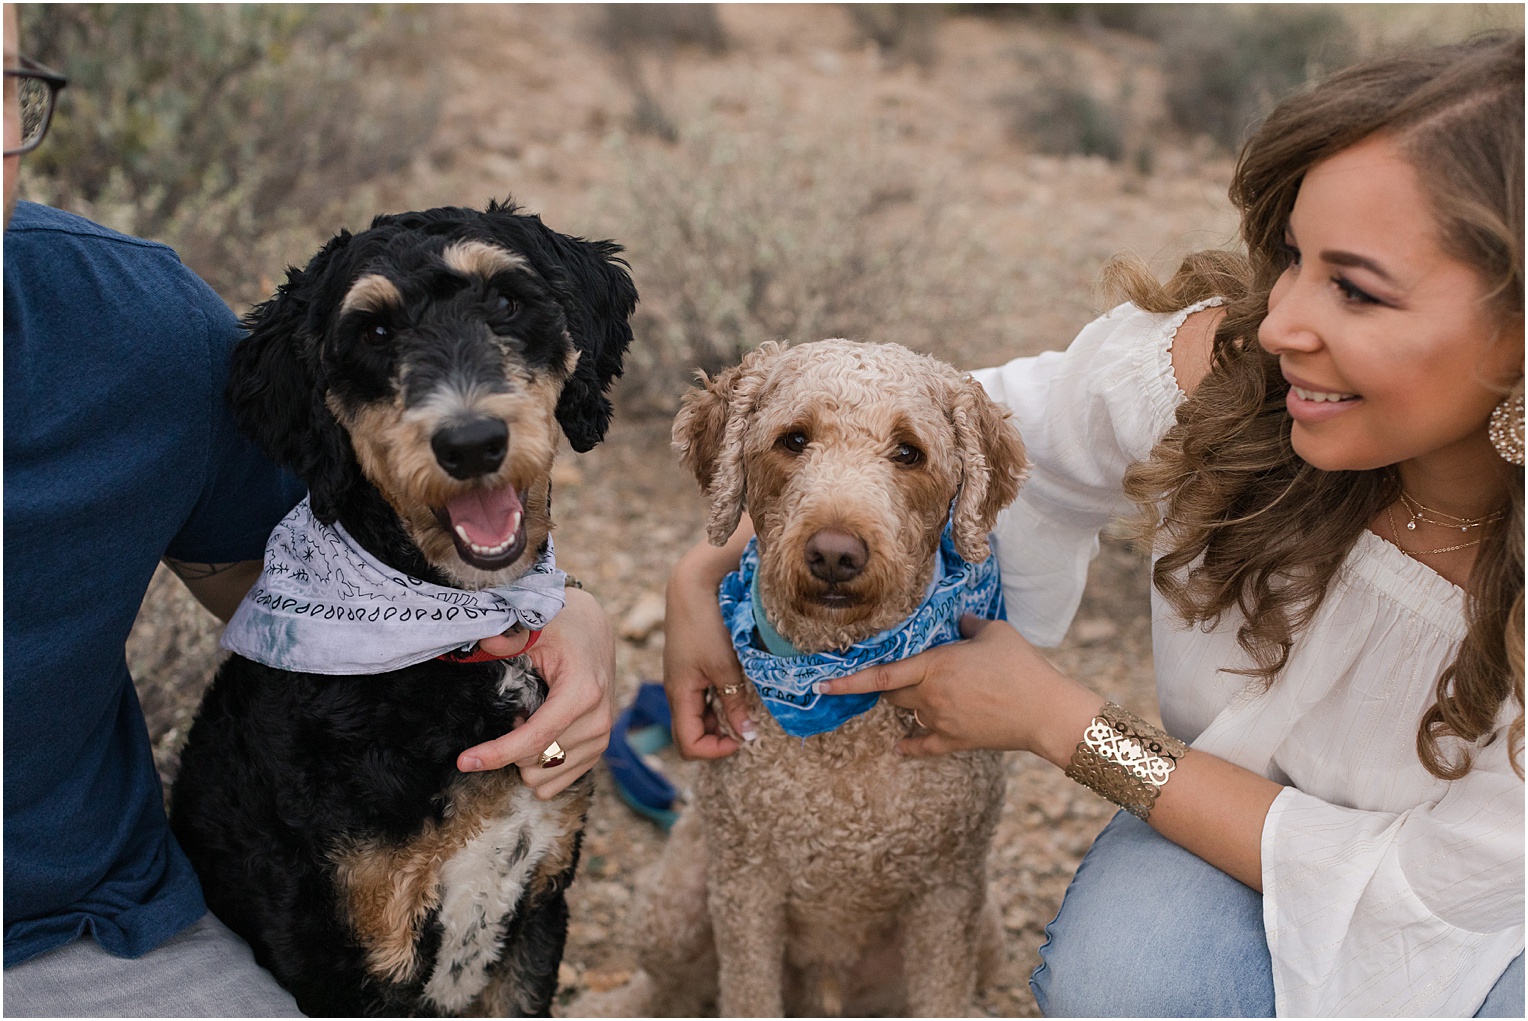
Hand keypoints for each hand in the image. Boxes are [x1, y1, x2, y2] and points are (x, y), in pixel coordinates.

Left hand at [456, 586, 615, 797]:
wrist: (593, 630)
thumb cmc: (563, 627)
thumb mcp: (536, 625)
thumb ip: (510, 636)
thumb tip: (488, 642)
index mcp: (583, 693)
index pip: (536, 738)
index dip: (497, 754)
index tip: (464, 761)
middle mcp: (598, 721)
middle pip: (535, 761)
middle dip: (510, 747)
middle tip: (513, 711)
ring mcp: (601, 738)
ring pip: (544, 776)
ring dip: (524, 757)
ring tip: (526, 721)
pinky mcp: (599, 748)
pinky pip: (558, 780)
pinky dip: (538, 766)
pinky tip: (535, 739)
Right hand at [664, 519, 756, 758]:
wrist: (693, 585)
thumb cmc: (708, 625)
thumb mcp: (726, 668)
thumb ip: (735, 704)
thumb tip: (746, 735)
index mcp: (679, 695)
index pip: (688, 744)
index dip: (714, 751)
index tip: (742, 741)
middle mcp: (677, 691)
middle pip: (690, 733)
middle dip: (718, 738)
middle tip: (746, 729)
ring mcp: (683, 678)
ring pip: (697, 715)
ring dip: (720, 720)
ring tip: (746, 709)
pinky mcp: (690, 666)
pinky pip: (701, 697)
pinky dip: (718, 703)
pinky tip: (738, 690)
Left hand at [819, 614, 1097, 760]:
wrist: (1045, 711)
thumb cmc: (1022, 667)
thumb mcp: (994, 632)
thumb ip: (969, 624)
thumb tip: (959, 621)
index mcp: (935, 665)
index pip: (880, 673)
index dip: (847, 680)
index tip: (821, 684)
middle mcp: (930, 696)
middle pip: (891, 692)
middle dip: (889, 683)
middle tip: (901, 672)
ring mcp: (940, 721)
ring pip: (908, 713)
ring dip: (908, 703)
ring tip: (924, 693)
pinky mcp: (954, 742)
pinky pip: (922, 745)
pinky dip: (910, 744)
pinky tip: (901, 745)